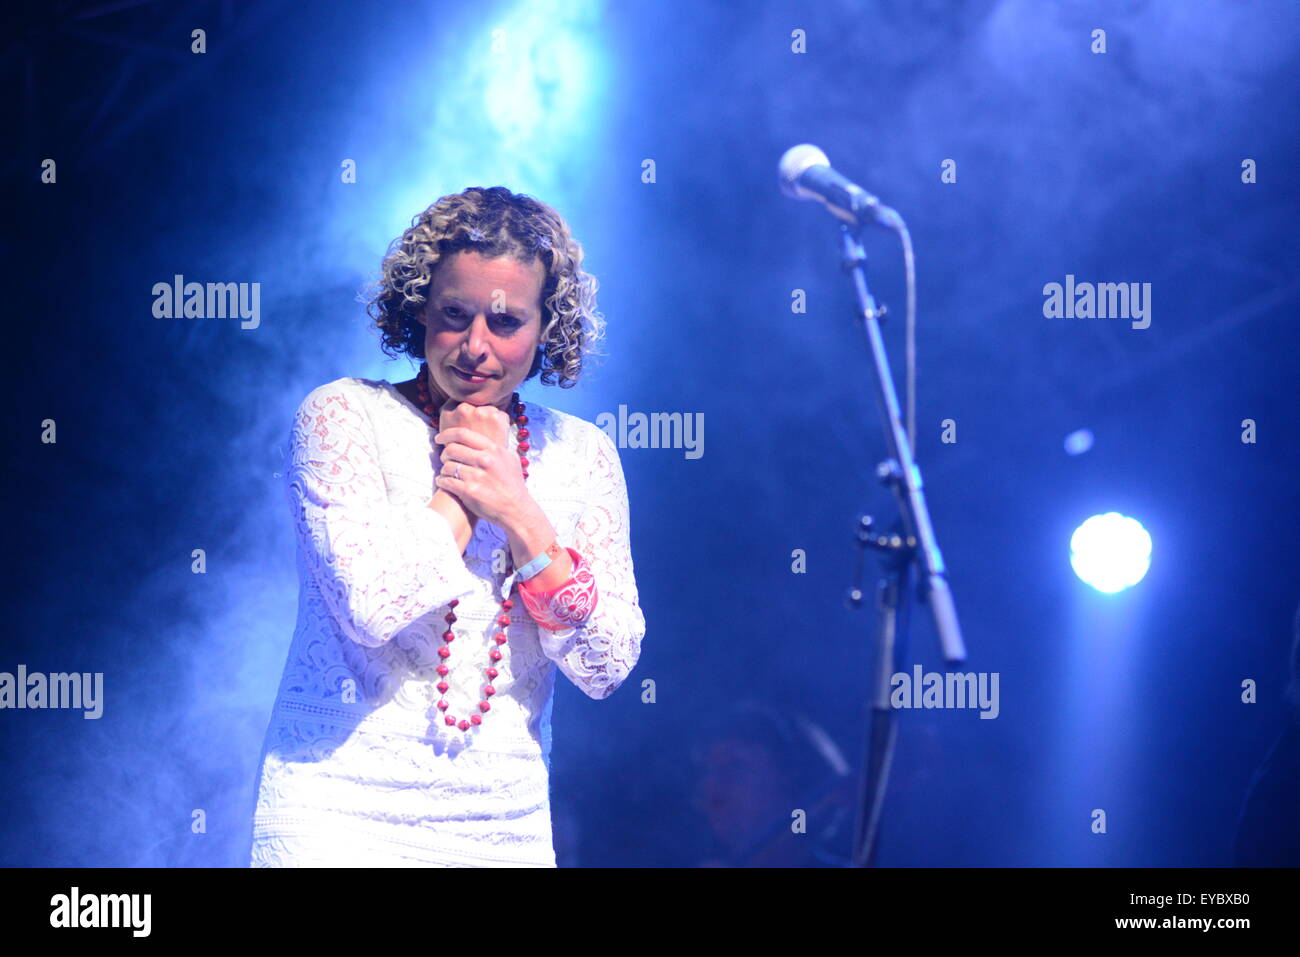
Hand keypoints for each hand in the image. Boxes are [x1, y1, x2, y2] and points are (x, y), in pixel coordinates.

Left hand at [434, 401, 526, 527]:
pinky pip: (447, 481)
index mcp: (493, 449)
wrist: (517, 510)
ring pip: (447, 466)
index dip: (447, 434)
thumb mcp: (511, 459)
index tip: (439, 438)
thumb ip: (496, 447)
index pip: (463, 434)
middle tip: (444, 459)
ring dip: (443, 470)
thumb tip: (485, 434)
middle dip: (444, 454)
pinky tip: (444, 483)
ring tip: (446, 473)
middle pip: (452, 449)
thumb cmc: (513, 485)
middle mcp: (485, 460)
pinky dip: (442, 482)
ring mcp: (477, 476)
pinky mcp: (469, 491)